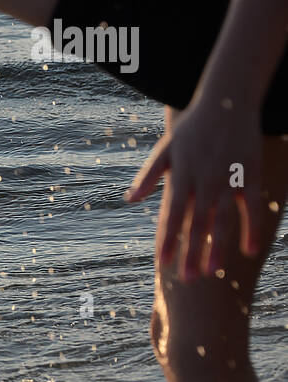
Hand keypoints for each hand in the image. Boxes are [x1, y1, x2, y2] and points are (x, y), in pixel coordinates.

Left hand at [125, 98, 267, 280]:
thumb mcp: (165, 149)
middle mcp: (204, 181)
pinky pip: (252, 207)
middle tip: (186, 280)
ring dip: (217, 247)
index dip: (166, 240)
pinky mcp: (251, 176)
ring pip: (222, 220)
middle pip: (196, 223)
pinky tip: (249, 251)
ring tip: (211, 272)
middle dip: (190, 252)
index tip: (161, 264)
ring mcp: (229, 180)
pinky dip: (251, 228)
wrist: (227, 101)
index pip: (171, 215)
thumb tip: (129, 200)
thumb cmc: (191, 128)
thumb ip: (149, 176)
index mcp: (181, 176)